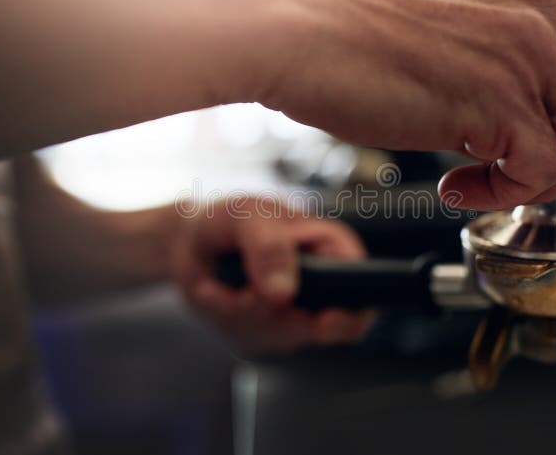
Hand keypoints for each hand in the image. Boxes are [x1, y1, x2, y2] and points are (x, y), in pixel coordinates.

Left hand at [170, 198, 374, 352]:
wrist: (191, 239)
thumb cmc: (233, 219)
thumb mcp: (250, 217)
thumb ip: (269, 248)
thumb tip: (283, 294)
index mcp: (333, 248)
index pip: (363, 290)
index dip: (350, 312)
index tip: (321, 321)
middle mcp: (322, 286)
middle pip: (323, 326)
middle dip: (276, 314)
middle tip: (244, 294)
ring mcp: (296, 313)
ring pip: (282, 335)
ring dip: (243, 313)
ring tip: (221, 282)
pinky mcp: (266, 332)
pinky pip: (250, 338)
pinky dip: (224, 316)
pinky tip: (210, 291)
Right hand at [224, 0, 555, 209]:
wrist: (291, 34)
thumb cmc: (345, 35)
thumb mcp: (446, 30)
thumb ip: (494, 60)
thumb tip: (511, 116)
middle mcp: (534, 19)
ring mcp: (518, 58)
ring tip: (494, 181)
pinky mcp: (490, 102)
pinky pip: (541, 171)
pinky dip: (507, 193)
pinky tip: (458, 183)